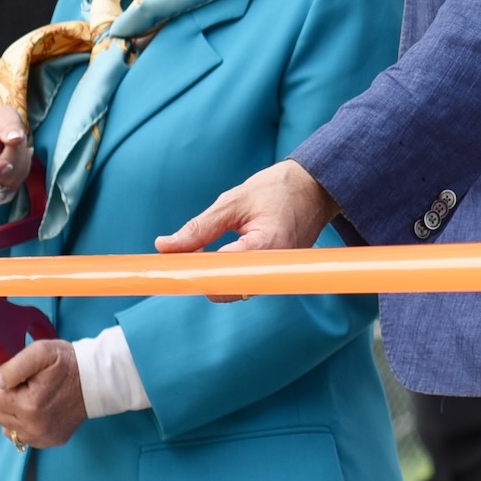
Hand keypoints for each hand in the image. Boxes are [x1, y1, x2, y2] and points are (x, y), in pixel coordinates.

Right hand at [0, 108, 30, 204]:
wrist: (2, 135)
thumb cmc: (0, 123)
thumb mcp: (5, 115)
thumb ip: (9, 123)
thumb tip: (15, 139)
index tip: (8, 165)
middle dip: (8, 164)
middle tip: (19, 147)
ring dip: (15, 171)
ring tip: (18, 151)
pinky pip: (2, 191)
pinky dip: (15, 177)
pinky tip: (16, 163)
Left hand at [0, 339, 86, 449]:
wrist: (98, 379)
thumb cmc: (69, 363)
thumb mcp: (42, 352)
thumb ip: (13, 367)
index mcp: (28, 404)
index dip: (5, 382)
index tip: (24, 378)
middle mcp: (33, 427)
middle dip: (9, 398)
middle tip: (32, 387)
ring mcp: (41, 437)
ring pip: (7, 426)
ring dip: (15, 412)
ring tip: (37, 398)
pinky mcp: (49, 441)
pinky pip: (21, 437)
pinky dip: (26, 424)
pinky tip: (41, 411)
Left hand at [156, 159, 337, 301]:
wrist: (315, 189)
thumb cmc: (276, 191)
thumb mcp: (233, 202)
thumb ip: (199, 228)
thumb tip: (164, 246)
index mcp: (264, 246)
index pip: (222, 275)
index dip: (195, 274)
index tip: (176, 264)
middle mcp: (275, 268)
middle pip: (227, 291)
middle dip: (205, 275)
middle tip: (192, 250)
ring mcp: (279, 276)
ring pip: (236, 290)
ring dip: (217, 275)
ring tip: (210, 246)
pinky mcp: (278, 277)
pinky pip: (248, 285)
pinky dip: (231, 274)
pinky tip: (225, 253)